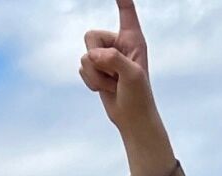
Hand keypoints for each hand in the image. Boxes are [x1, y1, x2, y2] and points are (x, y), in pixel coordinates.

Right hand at [80, 0, 154, 130]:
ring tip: (113, 85)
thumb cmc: (139, 96)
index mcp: (132, 38)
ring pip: (85, 56)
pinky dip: (92, 82)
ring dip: (96, 76)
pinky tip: (106, 89)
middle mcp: (117, 44)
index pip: (126, 11)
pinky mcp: (96, 69)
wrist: (133, 120)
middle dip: (97, 58)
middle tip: (114, 75)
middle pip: (90, 36)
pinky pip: (82, 69)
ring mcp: (105, 57)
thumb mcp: (132, 75)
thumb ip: (113, 59)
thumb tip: (92, 56)